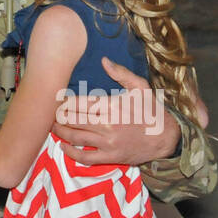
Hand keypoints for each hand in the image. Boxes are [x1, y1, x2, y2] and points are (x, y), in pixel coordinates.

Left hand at [51, 57, 178, 165]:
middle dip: (59, 116)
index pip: (77, 103)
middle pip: (72, 119)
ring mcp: (108, 142)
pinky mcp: (110, 157)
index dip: (63, 102)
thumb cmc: (151, 110)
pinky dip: (71, 152)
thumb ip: (120, 73)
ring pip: (75, 137)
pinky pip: (85, 157)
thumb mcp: (140, 87)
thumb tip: (103, 60)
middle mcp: (107, 124)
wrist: (166, 137)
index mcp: (111, 105)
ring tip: (53, 127)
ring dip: (60, 132)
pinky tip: (63, 146)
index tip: (56, 100)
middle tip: (51, 113)